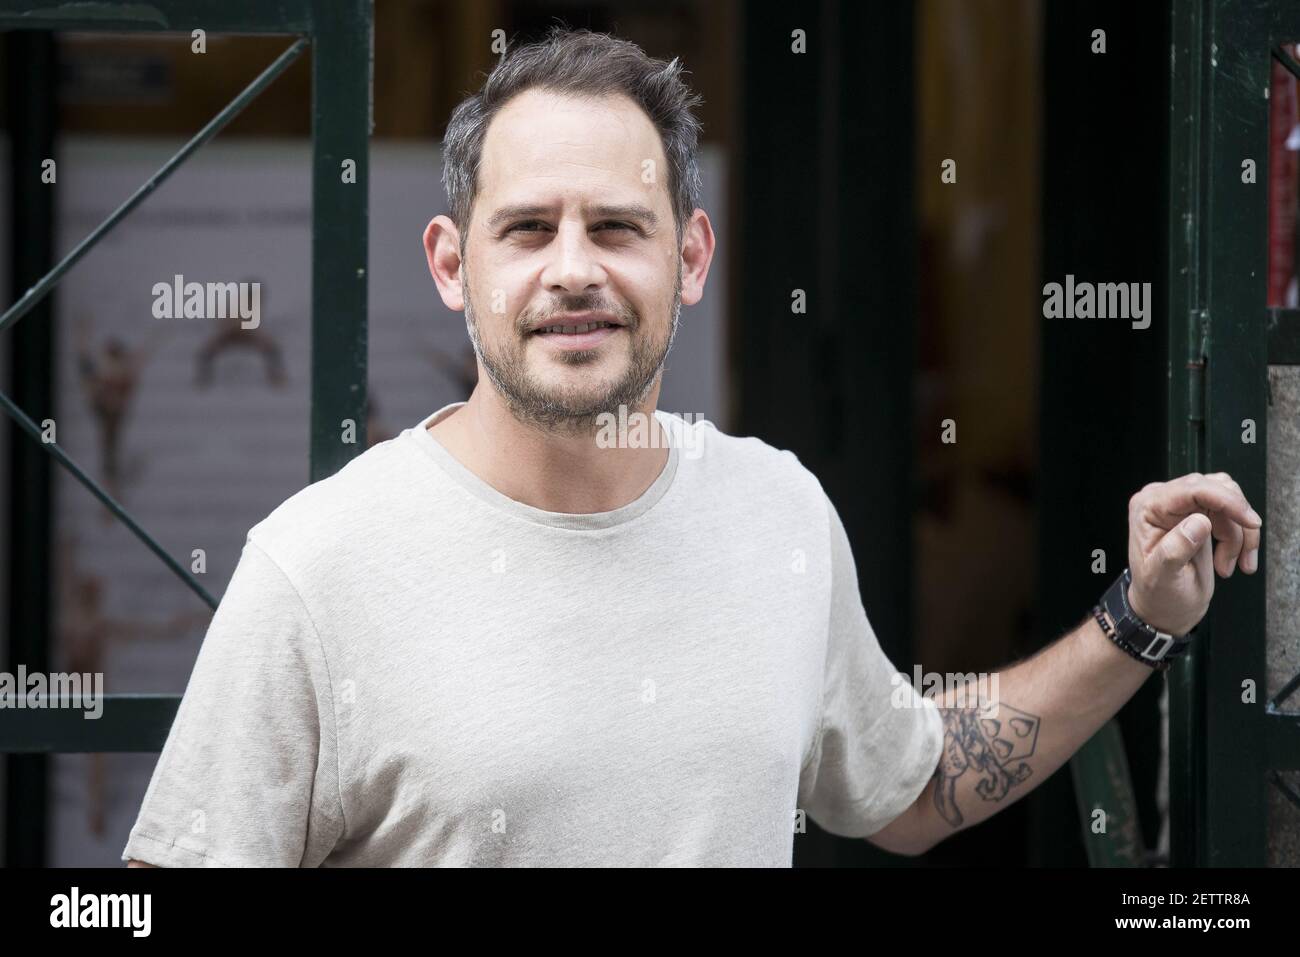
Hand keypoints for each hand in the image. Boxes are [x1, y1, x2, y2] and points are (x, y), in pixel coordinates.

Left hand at [1125, 472, 1261, 635]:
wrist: (1164, 606)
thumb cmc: (1158, 594)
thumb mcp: (1162, 577)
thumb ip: (1175, 549)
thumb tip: (1199, 522)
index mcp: (1147, 507)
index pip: (1192, 489)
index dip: (1226, 501)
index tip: (1250, 522)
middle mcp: (1163, 499)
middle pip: (1216, 489)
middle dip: (1235, 524)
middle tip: (1239, 558)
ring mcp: (1182, 504)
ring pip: (1230, 501)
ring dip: (1240, 535)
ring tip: (1227, 566)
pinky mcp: (1199, 512)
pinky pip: (1232, 512)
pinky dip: (1241, 537)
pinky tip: (1233, 561)